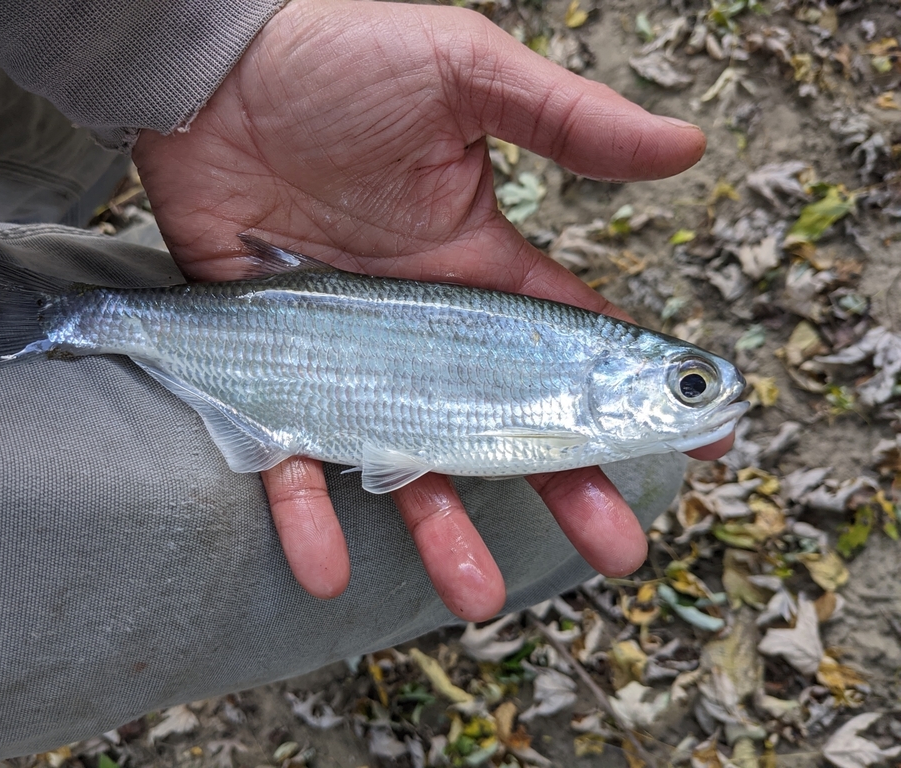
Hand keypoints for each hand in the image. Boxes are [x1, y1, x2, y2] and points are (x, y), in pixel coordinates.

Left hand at [133, 0, 721, 620]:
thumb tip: (686, 146)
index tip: (700, 443)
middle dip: (561, 487)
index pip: (571, 348)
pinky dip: (304, 515)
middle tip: (616, 548)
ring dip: (439, 531)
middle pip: (502, 426)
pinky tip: (328, 571)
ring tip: (473, 596)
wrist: (213, 71)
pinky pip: (288, 455)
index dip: (630, 394)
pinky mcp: (268, 368)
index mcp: (477, 270)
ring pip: (403, 462)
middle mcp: (422, 330)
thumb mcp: (465, 75)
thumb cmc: (339, 57)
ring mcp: (348, 358)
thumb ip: (564, 120)